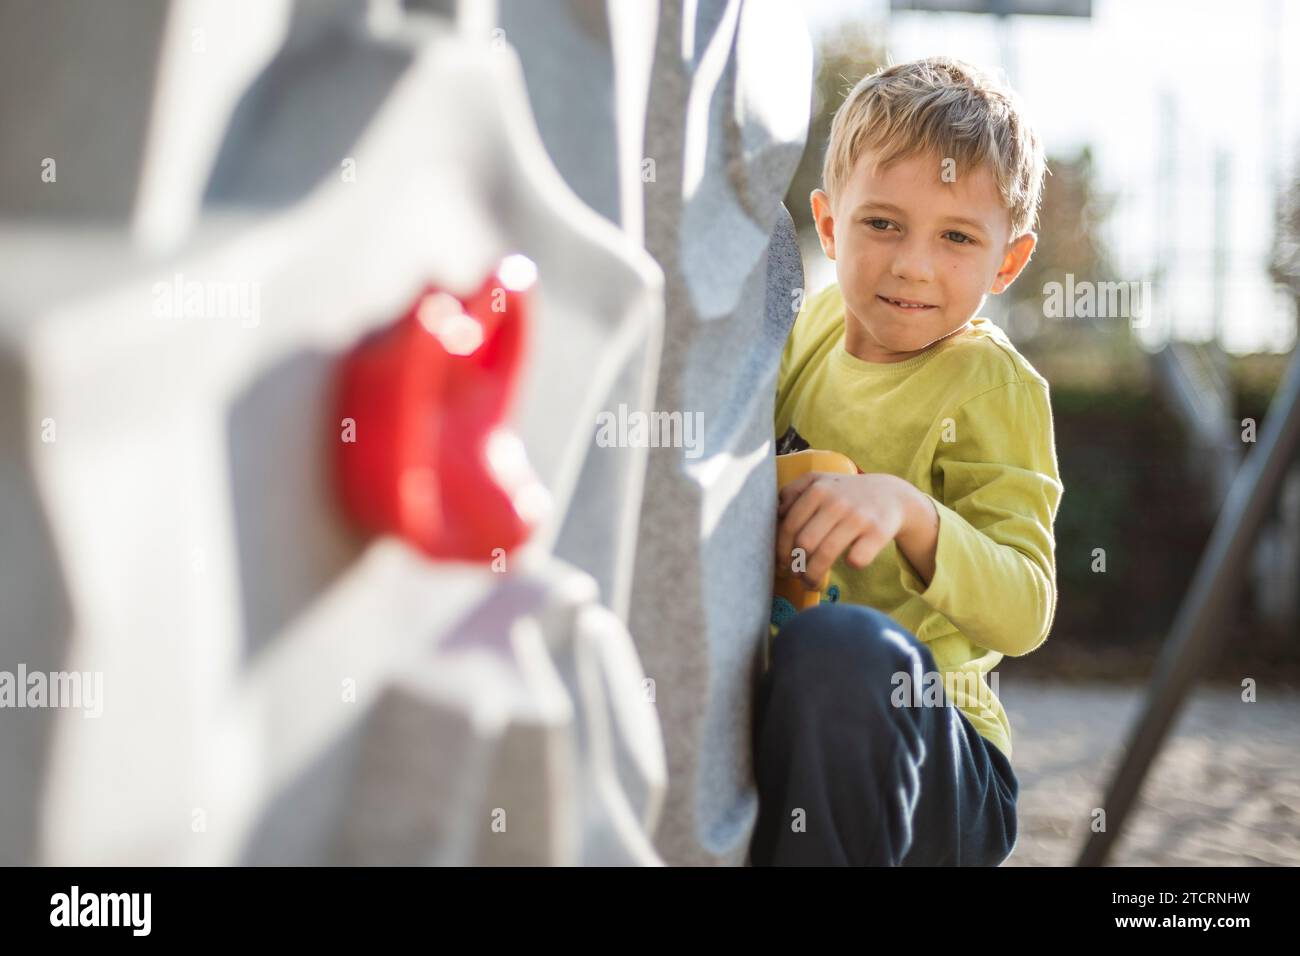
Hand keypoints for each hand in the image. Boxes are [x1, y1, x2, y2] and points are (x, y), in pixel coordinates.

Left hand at [776, 472, 930, 588]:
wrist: (891, 495)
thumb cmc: (846, 493)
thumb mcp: (820, 481)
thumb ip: (793, 491)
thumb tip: (777, 514)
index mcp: (818, 489)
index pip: (789, 526)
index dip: (781, 550)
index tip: (782, 564)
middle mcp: (837, 501)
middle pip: (804, 544)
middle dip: (796, 565)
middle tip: (796, 575)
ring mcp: (858, 517)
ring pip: (826, 555)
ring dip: (813, 575)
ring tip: (810, 582)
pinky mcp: (878, 532)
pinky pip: (856, 560)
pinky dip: (850, 565)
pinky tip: (848, 561)